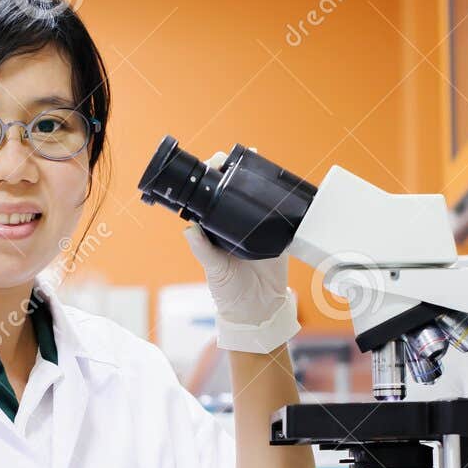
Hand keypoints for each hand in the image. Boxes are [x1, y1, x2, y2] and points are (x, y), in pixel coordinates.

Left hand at [183, 150, 299, 353]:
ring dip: (253, 179)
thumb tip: (189, 230)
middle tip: (232, 158)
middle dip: (231, 171)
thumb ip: (203, 250)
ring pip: (253, 197)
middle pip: (230, 191)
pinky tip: (277, 182)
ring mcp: (254, 228)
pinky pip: (277, 212)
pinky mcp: (275, 235)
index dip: (210, 178)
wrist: (259, 310)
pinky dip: (278, 197)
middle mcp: (232, 225)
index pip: (208, 197)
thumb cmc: (230, 293)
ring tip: (253, 160)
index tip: (212, 163)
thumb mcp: (214, 270)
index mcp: (214, 230)